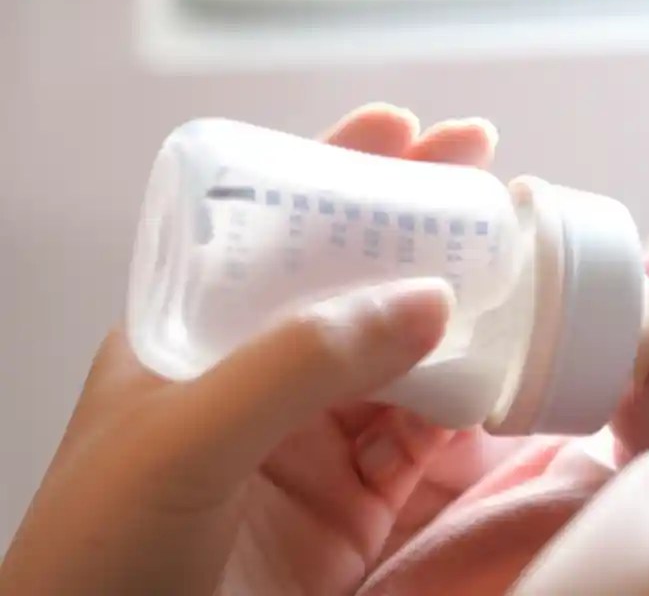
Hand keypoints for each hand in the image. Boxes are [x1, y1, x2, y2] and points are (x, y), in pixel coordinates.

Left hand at [0, 106, 497, 595]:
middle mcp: (256, 378)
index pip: (271, 232)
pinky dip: (472, 410)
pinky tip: (505, 380)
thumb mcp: (181, 441)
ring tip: (520, 275)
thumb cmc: (97, 561)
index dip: (337, 172)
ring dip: (461, 321)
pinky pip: (427, 441)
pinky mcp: (354, 507)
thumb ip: (300, 363)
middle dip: (421, 230)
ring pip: (404, 360)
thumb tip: (425, 297)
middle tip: (489, 179)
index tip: (404, 127)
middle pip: (354, 285)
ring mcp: (310, 442)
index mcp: (191, 338)